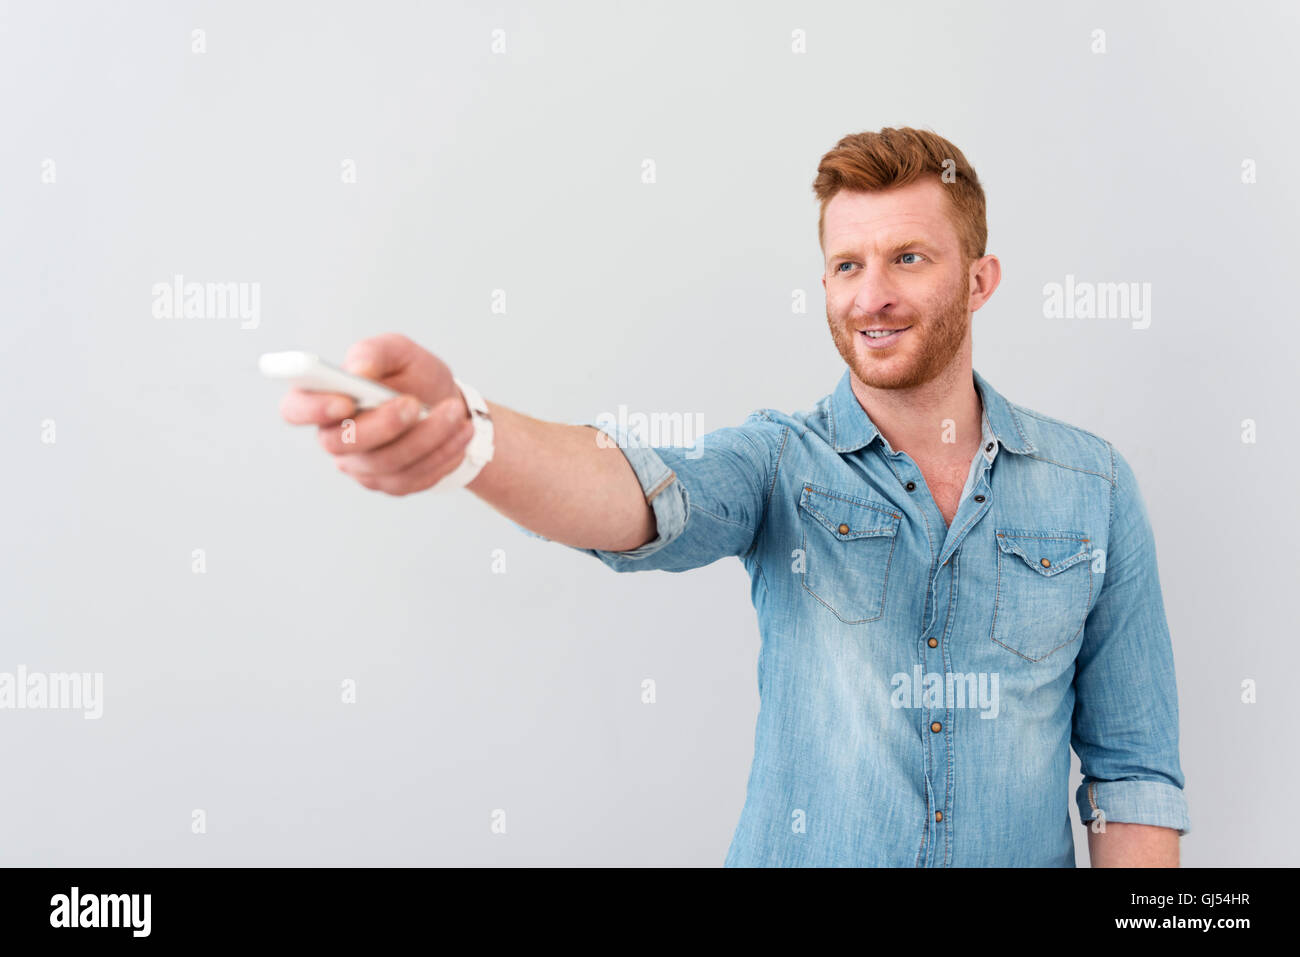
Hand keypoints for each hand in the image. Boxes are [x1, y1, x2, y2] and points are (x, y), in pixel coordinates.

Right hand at [277, 333, 474, 495]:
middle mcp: (335, 437)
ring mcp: (361, 466)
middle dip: (383, 425)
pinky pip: (413, 477)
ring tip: (453, 412)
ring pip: (386, 463)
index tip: (344, 402)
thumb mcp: (400, 352)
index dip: (313, 409)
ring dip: (426, 437)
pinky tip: (459, 434)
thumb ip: (375, 353)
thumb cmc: (414, 378)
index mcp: (325, 398)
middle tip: (413, 403)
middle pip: (341, 443)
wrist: (450, 407)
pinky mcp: (391, 483)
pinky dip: (442, 453)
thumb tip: (358, 369)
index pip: (295, 410)